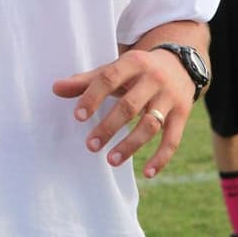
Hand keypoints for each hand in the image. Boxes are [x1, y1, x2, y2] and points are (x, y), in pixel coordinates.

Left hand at [52, 48, 194, 178]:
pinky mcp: (182, 114)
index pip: (110, 78)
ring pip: (151, 125)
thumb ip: (86, 81)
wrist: (180, 63)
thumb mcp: (115, 69)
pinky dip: (161, 158)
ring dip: (131, 145)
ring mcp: (170, 97)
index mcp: (133, 63)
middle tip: (91, 146)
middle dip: (109, 127)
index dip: (93, 97)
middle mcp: (154, 79)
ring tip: (110, 161)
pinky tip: (147, 173)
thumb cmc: (137, 70)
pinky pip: (173, 139)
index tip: (78, 117)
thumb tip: (55, 88)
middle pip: (130, 105)